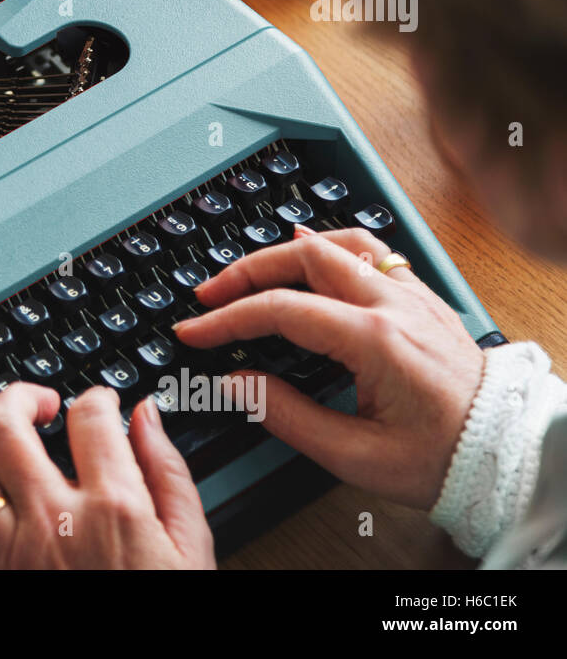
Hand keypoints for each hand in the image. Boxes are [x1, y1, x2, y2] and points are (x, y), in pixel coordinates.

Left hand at [0, 383, 215, 568]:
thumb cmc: (163, 616)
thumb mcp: (190, 548)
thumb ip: (168, 473)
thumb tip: (146, 418)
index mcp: (114, 510)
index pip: (89, 418)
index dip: (94, 397)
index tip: (97, 403)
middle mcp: (54, 523)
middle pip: (5, 426)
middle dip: (18, 396)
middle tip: (38, 402)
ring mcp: (10, 553)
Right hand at [173, 224, 483, 509]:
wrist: (507, 454)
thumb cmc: (443, 459)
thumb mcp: (355, 455)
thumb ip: (287, 415)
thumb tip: (238, 382)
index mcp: (375, 340)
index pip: (281, 309)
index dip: (227, 319)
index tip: (194, 332)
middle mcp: (393, 305)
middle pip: (303, 256)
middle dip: (245, 271)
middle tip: (209, 295)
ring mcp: (410, 295)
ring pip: (337, 242)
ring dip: (285, 250)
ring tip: (250, 271)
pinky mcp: (421, 299)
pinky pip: (370, 251)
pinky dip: (329, 246)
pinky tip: (310, 254)